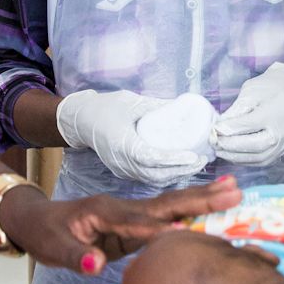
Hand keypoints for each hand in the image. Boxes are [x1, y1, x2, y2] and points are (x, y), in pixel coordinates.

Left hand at [0, 176, 240, 273]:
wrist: (36, 220)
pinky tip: (215, 213)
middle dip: (199, 198)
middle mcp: (123, 208)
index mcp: (104, 212)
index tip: (190, 232)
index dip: (162, 228)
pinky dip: (193, 215)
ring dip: (203, 200)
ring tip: (235, 191)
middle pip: (166, 203)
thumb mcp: (53, 248)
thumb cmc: (44, 233)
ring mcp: (131, 214)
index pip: (138, 222)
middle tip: (234, 190)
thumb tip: (96, 265)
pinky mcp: (135, 225)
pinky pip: (168, 220)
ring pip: (171, 208)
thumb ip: (76, 256)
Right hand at [57, 89, 208, 185]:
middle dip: (182, 171)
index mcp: (121, 142)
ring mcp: (121, 169)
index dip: (173, 159)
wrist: (81, 119)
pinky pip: (148, 179)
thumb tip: (187, 108)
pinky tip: (181, 170)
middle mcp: (121, 161)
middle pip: (155, 175)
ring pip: (153, 180)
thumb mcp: (134, 103)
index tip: (193, 156)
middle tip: (202, 162)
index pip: (150, 157)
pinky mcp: (123, 171)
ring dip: (177, 176)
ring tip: (196, 167)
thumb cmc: (107, 107)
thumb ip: (159, 107)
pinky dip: (166, 177)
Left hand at [213, 63, 283, 164]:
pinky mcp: (283, 150)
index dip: (229, 129)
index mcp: (275, 110)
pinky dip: (246, 160)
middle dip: (232, 146)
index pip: (250, 124)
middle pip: (256, 145)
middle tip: (215, 143)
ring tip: (220, 150)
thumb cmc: (270, 88)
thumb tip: (220, 128)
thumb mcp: (251, 92)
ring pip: (259, 157)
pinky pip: (263, 160)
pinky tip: (233, 155)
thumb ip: (236, 110)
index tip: (214, 130)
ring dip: (236, 157)